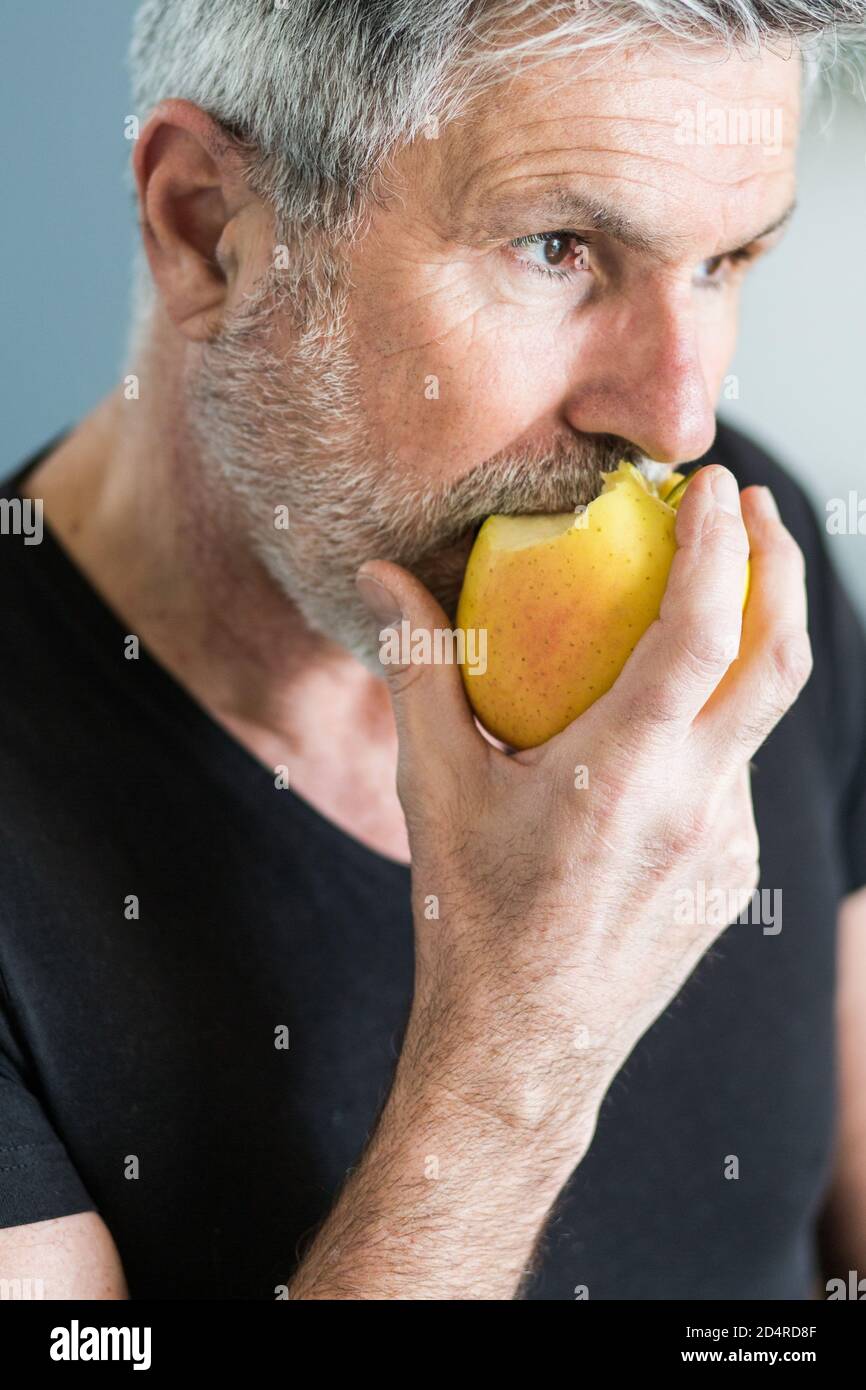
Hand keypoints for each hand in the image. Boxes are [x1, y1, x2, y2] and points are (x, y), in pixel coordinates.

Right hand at [356, 466, 811, 1153]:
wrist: (524, 1048)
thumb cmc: (468, 915)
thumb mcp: (433, 787)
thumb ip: (421, 669)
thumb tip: (383, 577)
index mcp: (625, 775)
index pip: (702, 631)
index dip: (720, 545)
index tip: (715, 486)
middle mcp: (698, 807)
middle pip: (779, 660)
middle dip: (780, 566)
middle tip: (752, 506)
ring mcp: (729, 847)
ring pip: (758, 720)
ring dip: (746, 645)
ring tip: (702, 597)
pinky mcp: (736, 877)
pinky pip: (738, 775)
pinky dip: (716, 721)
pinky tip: (662, 721)